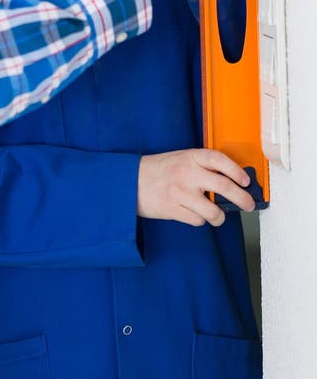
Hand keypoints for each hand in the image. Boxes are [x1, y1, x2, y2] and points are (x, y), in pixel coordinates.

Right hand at [137, 148, 254, 226]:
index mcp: (190, 157)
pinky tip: (193, 213)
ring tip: (216, 215)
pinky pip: (197, 220)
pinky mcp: (173, 209)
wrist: (130, 180)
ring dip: (219, 217)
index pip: (219, 160)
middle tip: (249, 204)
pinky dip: (199, 220)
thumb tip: (232, 181)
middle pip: (224, 187)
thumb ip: (202, 167)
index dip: (236, 170)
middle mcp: (187, 173)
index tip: (246, 180)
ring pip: (213, 211)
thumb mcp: (181, 159)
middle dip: (242, 199)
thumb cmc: (160, 170)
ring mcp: (180, 192)